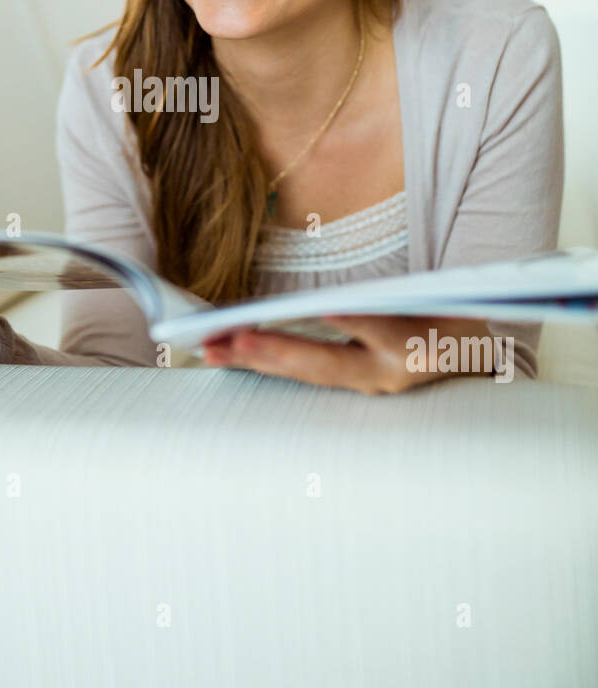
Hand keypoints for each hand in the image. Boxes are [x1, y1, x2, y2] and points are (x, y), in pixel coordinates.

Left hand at [202, 315, 498, 394]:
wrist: (473, 357)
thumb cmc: (455, 318)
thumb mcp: (442, 301)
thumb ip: (399, 303)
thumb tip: (343, 304)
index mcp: (419, 347)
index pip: (382, 329)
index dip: (355, 320)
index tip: (328, 309)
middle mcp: (389, 375)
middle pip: (328, 363)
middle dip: (278, 352)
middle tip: (235, 341)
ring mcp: (368, 385)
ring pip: (307, 375)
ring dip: (258, 362)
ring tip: (213, 352)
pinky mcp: (353, 386)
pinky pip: (305, 376)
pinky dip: (268, 364)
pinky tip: (234, 355)